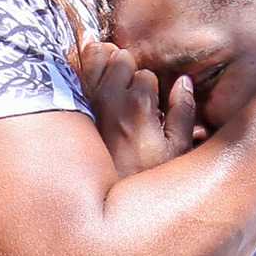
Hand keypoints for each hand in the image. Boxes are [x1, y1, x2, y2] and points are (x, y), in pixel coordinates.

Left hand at [75, 39, 197, 178]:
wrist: (102, 200)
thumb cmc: (144, 177)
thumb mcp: (177, 150)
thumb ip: (184, 112)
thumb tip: (183, 83)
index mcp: (139, 103)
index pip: (145, 74)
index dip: (151, 89)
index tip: (150, 108)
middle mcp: (109, 96)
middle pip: (120, 58)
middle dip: (127, 71)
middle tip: (131, 94)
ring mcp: (86, 99)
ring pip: (95, 56)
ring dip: (104, 64)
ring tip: (112, 84)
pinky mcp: (71, 105)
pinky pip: (74, 71)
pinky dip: (83, 69)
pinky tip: (91, 81)